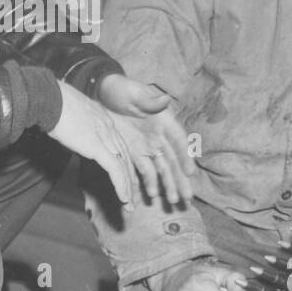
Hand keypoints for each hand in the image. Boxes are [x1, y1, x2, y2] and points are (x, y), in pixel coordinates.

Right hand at [47, 81, 134, 210]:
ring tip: (129, 205)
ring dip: (127, 188)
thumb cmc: (54, 103)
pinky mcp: (98, 146)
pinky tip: (123, 198)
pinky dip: (120, 185)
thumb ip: (78, 126)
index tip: (125, 177)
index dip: (123, 163)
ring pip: (123, 166)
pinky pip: (115, 170)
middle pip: (125, 157)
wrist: (51, 99)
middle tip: (133, 196)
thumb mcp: (71, 115)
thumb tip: (72, 135)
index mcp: (103, 119)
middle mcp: (109, 127)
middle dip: (130, 179)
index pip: (119, 145)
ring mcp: (105, 136)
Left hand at [96, 75, 197, 205]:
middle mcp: (158, 136)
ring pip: (160, 169)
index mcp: (163, 121)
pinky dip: (147, 182)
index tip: (190, 172)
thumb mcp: (133, 92)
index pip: (177, 140)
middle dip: (180, 179)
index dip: (185, 156)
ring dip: (167, 185)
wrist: (101, 94)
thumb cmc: (121, 89)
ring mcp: (146, 146)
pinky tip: (150, 195)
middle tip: (188, 197)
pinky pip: (142, 170)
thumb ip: (148, 100)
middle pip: (172, 160)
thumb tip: (165, 99)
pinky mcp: (133, 153)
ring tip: (172, 201)